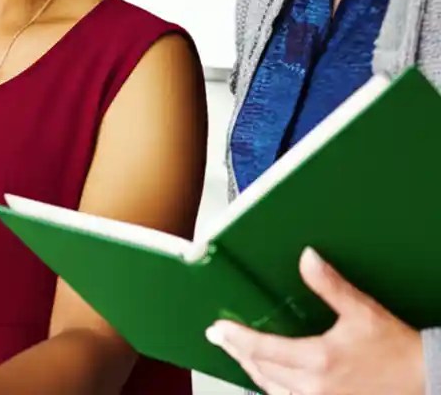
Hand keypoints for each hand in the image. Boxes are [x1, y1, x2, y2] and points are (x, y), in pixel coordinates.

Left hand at [207, 247, 424, 394]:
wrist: (424, 378)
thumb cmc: (396, 349)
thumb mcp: (362, 311)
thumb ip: (330, 285)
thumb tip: (307, 257)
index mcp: (318, 360)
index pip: (263, 349)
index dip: (237, 338)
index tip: (218, 329)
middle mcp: (313, 387)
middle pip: (261, 369)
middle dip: (238, 351)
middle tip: (220, 337)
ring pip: (270, 388)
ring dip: (251, 370)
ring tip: (237, 353)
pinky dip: (270, 387)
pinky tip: (266, 376)